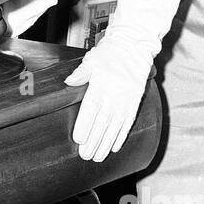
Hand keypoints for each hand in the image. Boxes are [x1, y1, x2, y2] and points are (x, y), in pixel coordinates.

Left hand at [64, 34, 153, 161]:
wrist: (135, 46)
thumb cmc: (111, 52)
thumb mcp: (93, 59)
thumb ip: (81, 73)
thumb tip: (69, 82)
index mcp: (102, 83)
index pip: (92, 108)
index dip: (86, 125)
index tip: (79, 139)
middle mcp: (115, 94)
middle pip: (103, 122)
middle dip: (94, 141)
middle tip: (86, 155)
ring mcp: (126, 99)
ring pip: (115, 126)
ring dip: (106, 143)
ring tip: (98, 157)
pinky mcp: (135, 101)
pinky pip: (128, 122)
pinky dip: (121, 136)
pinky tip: (115, 147)